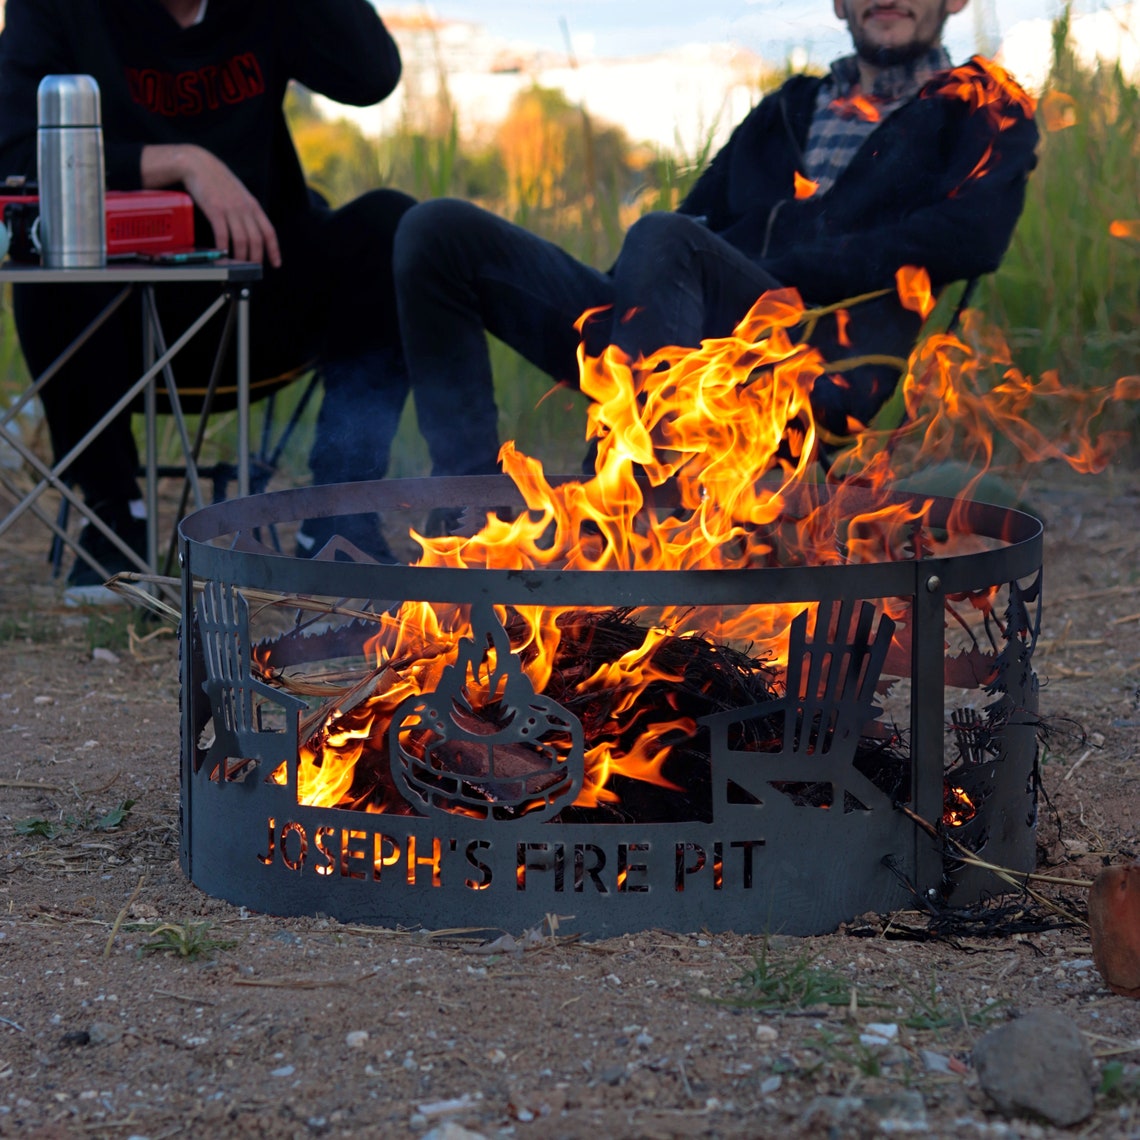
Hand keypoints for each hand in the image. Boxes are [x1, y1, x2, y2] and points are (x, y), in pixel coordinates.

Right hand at [140, 144, 281, 266]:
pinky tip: (222, 255)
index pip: (269, 232)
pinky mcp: (215, 210)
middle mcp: (245, 209)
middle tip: (251, 270)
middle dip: (255, 259)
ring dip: (240, 258)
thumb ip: (245, 210)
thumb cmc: (217, 181)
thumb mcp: (238, 194)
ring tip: (237, 267)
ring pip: (242, 241)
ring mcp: (231, 209)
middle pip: (256, 240)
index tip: (275, 264)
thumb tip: (250, 231)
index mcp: (252, 206)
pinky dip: (224, 248)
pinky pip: (223, 234)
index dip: (274, 250)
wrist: (198, 164)